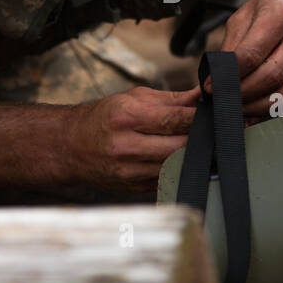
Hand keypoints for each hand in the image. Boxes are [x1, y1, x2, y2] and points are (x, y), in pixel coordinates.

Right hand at [70, 86, 198, 191]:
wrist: (70, 146)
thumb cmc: (103, 117)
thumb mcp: (132, 98)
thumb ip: (171, 99)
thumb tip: (203, 95)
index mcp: (126, 117)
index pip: (175, 118)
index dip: (198, 116)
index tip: (212, 112)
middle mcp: (126, 146)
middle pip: (180, 145)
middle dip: (198, 137)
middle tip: (208, 129)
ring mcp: (129, 171)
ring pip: (176, 164)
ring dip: (190, 154)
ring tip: (195, 142)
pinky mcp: (134, 187)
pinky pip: (167, 177)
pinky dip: (177, 167)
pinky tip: (179, 157)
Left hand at [218, 0, 282, 116]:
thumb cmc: (276, 5)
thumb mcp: (246, 14)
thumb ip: (231, 45)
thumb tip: (216, 78)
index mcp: (281, 13)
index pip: (251, 55)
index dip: (228, 76)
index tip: (212, 87)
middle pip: (270, 77)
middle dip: (242, 94)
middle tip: (225, 99)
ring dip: (258, 107)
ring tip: (240, 106)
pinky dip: (276, 107)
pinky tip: (259, 104)